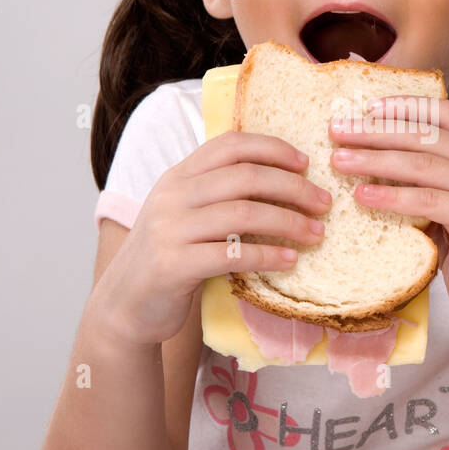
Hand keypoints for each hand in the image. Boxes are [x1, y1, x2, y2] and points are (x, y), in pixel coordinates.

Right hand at [93, 130, 332, 346]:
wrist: (124, 304)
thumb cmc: (168, 257)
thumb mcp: (184, 213)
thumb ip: (216, 193)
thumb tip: (279, 178)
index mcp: (178, 176)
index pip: (230, 145)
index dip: (273, 148)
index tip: (306, 164)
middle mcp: (172, 196)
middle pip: (245, 177)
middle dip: (294, 188)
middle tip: (324, 203)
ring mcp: (170, 229)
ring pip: (244, 213)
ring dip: (289, 222)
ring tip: (316, 233)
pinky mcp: (174, 265)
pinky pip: (233, 254)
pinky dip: (268, 255)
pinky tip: (291, 260)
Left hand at [329, 96, 448, 325]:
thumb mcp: (447, 198)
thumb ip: (425, 174)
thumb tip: (366, 151)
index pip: (443, 113)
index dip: (405, 106)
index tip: (367, 106)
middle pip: (425, 136)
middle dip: (376, 131)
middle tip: (337, 131)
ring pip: (422, 165)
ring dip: (375, 160)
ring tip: (340, 161)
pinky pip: (425, 200)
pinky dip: (390, 197)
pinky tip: (362, 196)